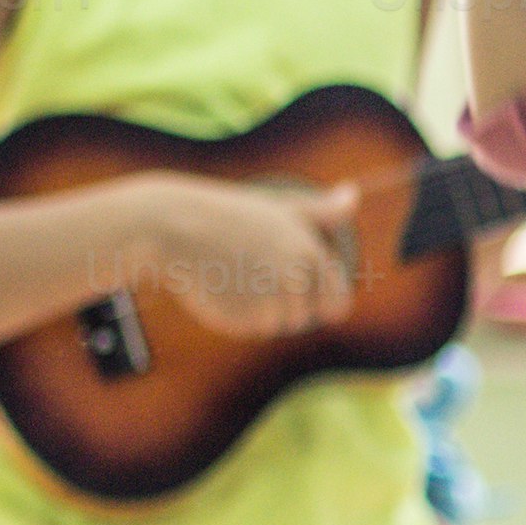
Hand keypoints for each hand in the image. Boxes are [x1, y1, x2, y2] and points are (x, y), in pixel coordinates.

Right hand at [130, 177, 356, 341]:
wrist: (172, 227)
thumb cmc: (231, 215)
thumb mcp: (281, 208)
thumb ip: (323, 212)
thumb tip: (352, 194)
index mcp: (311, 256)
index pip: (339, 306)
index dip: (321, 299)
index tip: (296, 282)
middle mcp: (293, 282)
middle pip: (305, 318)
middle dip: (288, 304)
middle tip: (255, 271)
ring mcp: (266, 303)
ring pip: (278, 326)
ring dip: (261, 310)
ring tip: (237, 275)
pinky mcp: (238, 320)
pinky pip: (250, 330)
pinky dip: (238, 315)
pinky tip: (221, 286)